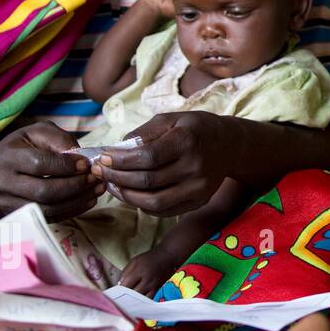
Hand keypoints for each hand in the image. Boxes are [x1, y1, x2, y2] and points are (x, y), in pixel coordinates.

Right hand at [0, 122, 102, 220]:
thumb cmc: (24, 147)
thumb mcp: (38, 132)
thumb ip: (58, 139)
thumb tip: (79, 155)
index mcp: (8, 157)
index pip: (39, 164)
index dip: (66, 165)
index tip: (87, 163)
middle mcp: (4, 183)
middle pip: (44, 191)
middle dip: (76, 185)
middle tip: (96, 177)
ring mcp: (9, 202)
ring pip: (48, 208)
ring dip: (78, 200)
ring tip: (97, 189)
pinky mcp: (20, 215)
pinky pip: (49, 218)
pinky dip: (73, 210)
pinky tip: (88, 200)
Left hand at [91, 112, 231, 216]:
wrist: (230, 144)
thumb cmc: (194, 128)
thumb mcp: (171, 119)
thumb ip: (144, 133)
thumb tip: (116, 151)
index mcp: (188, 141)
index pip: (147, 157)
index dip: (120, 161)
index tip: (102, 158)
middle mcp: (196, 167)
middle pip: (147, 181)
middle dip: (116, 178)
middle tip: (99, 172)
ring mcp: (199, 188)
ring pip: (153, 201)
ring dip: (126, 196)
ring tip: (111, 185)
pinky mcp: (199, 201)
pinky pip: (164, 211)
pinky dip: (142, 205)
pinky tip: (131, 194)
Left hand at [118, 248, 178, 296]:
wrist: (168, 256)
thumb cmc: (149, 258)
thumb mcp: (134, 261)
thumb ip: (125, 272)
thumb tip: (120, 285)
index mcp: (138, 271)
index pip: (125, 285)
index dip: (119, 290)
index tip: (115, 293)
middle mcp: (146, 279)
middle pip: (132, 293)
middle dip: (125, 296)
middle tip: (120, 297)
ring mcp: (153, 285)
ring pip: (141, 298)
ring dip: (134, 300)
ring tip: (128, 300)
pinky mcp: (158, 288)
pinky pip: (149, 299)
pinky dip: (142, 301)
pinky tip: (138, 301)